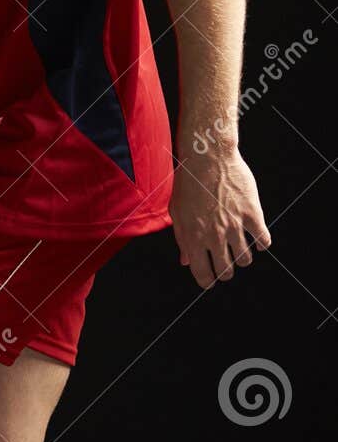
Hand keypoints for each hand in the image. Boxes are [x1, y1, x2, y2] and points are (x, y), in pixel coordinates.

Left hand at [170, 147, 270, 288]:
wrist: (208, 158)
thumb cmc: (188, 185)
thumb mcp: (177, 213)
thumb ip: (182, 239)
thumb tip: (186, 262)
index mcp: (193, 238)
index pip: (202, 273)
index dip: (207, 282)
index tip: (210, 282)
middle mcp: (214, 236)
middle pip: (225, 270)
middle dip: (226, 272)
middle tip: (227, 266)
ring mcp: (234, 226)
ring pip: (244, 259)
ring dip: (243, 259)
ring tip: (241, 252)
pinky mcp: (252, 214)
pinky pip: (263, 240)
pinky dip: (262, 245)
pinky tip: (259, 242)